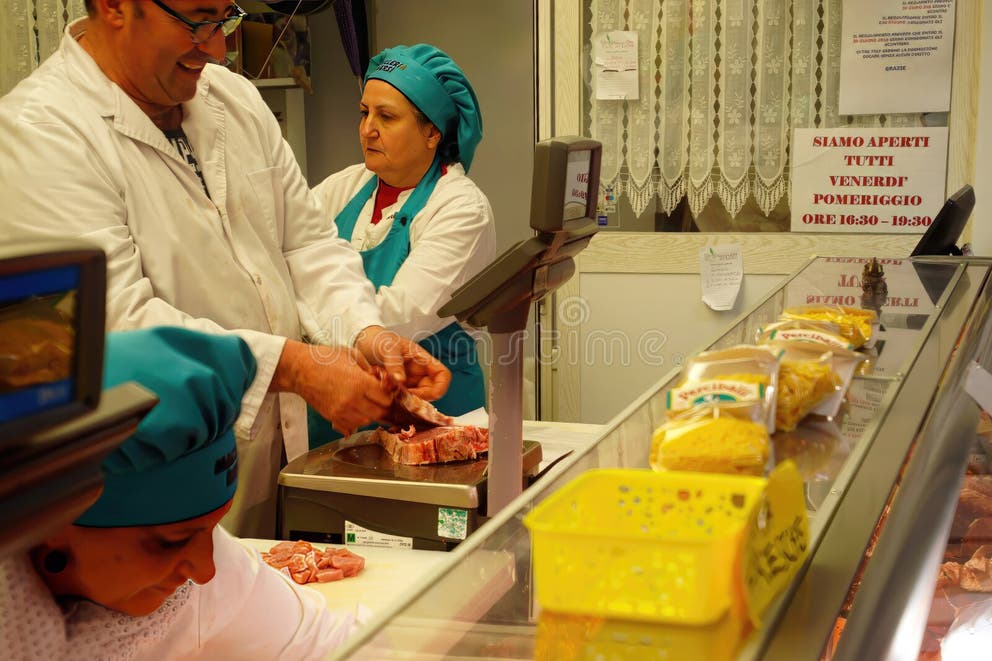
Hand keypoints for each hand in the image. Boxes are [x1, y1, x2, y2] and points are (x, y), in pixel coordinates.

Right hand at [270, 340, 393, 436]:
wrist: (300, 369)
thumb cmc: (324, 359)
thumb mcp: (352, 355)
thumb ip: (369, 370)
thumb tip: (380, 381)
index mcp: (359, 383)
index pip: (386, 398)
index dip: (389, 394)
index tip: (386, 390)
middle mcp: (352, 400)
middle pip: (379, 413)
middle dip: (382, 406)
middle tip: (378, 397)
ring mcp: (341, 411)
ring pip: (367, 421)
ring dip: (370, 413)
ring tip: (365, 401)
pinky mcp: (332, 417)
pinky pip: (352, 426)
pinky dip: (357, 419)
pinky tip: (354, 408)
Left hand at [355, 326, 450, 400]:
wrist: (364, 342)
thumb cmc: (379, 339)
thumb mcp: (387, 348)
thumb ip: (394, 364)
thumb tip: (400, 381)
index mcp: (423, 359)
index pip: (443, 375)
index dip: (439, 388)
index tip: (422, 395)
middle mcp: (419, 372)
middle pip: (432, 392)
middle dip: (420, 399)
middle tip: (402, 400)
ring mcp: (409, 381)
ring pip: (417, 398)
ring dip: (407, 401)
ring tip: (391, 397)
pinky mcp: (398, 388)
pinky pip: (404, 399)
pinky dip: (397, 401)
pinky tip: (385, 397)